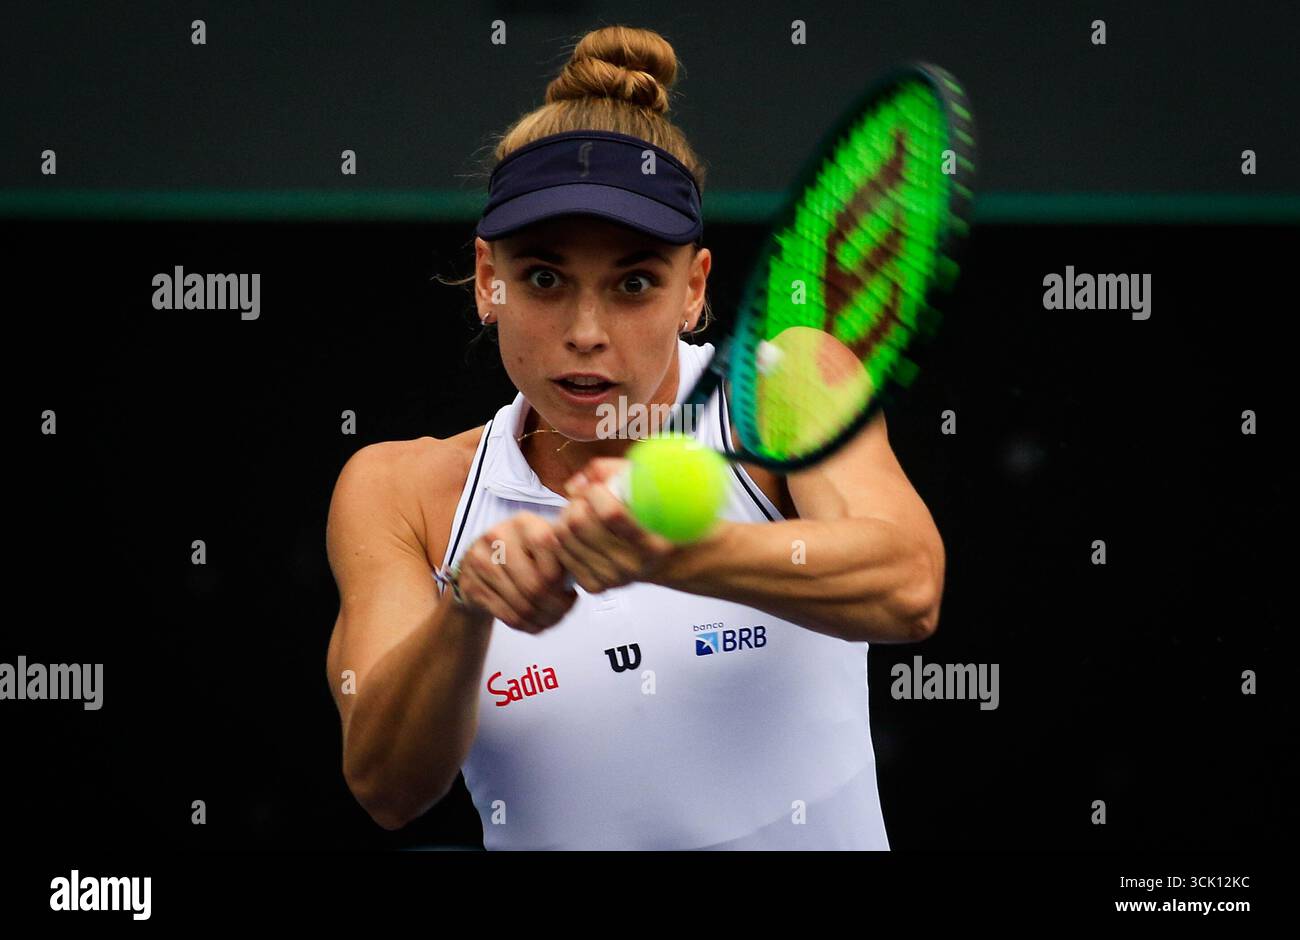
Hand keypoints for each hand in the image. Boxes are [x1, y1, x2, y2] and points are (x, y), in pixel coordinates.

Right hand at [453, 511, 577, 633]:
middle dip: (556, 605)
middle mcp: (498, 537)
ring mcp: (480, 561)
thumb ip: (561, 556)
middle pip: (535, 585)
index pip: (547, 551)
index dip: (562, 577)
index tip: (570, 590)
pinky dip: (528, 625)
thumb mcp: (542, 545)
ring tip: (553, 617)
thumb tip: (580, 581)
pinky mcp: (471, 585)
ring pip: (523, 605)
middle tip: (564, 609)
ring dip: (544, 618)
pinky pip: (508, 616)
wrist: (478, 564)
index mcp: (524, 523)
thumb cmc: (523, 554)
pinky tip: (537, 621)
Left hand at [553, 458, 678, 592]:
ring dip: (567, 516)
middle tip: (587, 499)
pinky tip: (580, 532)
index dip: (595, 491)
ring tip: (583, 512)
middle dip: (577, 501)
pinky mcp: (595, 586)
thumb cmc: (656, 516)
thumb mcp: (649, 486)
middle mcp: (632, 564)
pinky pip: (559, 553)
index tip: (600, 487)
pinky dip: (563, 537)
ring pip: (562, 536)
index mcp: (653, 543)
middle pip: (578, 523)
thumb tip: (574, 486)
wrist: (664, 559)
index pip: (610, 513)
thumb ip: (613, 472)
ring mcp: (612, 578)